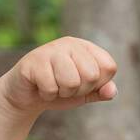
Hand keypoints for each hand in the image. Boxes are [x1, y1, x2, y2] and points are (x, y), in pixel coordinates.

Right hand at [0, 36, 118, 113]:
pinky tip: (40, 87)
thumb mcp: (85, 92)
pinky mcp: (33, 61)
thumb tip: (112, 91)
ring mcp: (51, 49)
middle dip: (79, 90)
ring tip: (54, 86)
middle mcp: (70, 43)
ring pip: (72, 82)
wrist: (27, 96)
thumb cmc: (60, 90)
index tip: (83, 83)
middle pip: (92, 75)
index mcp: (86, 47)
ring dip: (62, 93)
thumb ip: (101, 91)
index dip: (98, 84)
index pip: (109, 67)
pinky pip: (51, 87)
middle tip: (65, 86)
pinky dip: (47, 95)